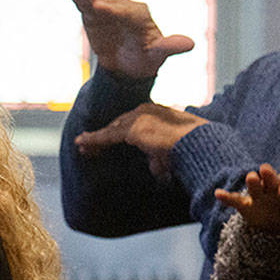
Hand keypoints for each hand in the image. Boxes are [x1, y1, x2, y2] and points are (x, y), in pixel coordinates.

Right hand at [67, 0, 194, 78]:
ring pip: (97, 1)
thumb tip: (191, 44)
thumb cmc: (146, 58)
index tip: (104, 10)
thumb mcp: (158, 54)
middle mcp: (124, 7)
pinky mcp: (94, 12)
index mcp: (141, 15)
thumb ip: (170, 47)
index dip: (117, 12)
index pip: (128, 13)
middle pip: (111, 5)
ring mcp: (109, 8)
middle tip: (91, 4)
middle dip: (102, 4)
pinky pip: (86, 3)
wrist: (128, 64)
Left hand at [73, 102, 206, 178]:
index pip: (132, 121)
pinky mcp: (132, 129)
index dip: (118, 131)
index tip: (109, 139)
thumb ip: (160, 157)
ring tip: (81, 145)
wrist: (198, 145)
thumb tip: (154, 167)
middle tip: (89, 144)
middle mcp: (146, 111)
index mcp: (157, 113)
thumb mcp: (173, 151)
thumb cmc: (192, 149)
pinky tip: (82, 144)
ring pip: (110, 129)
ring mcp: (139, 118)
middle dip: (103, 134)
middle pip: (118, 123)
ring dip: (95, 138)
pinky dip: (94, 140)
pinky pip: (108, 136)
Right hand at [215, 164, 279, 233]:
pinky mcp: (248, 208)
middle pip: (269, 179)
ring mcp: (260, 198)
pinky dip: (226, 198)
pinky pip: (236, 202)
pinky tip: (218, 195)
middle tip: (264, 173)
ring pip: (253, 187)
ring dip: (250, 183)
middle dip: (267, 177)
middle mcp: (273, 188)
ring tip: (248, 179)